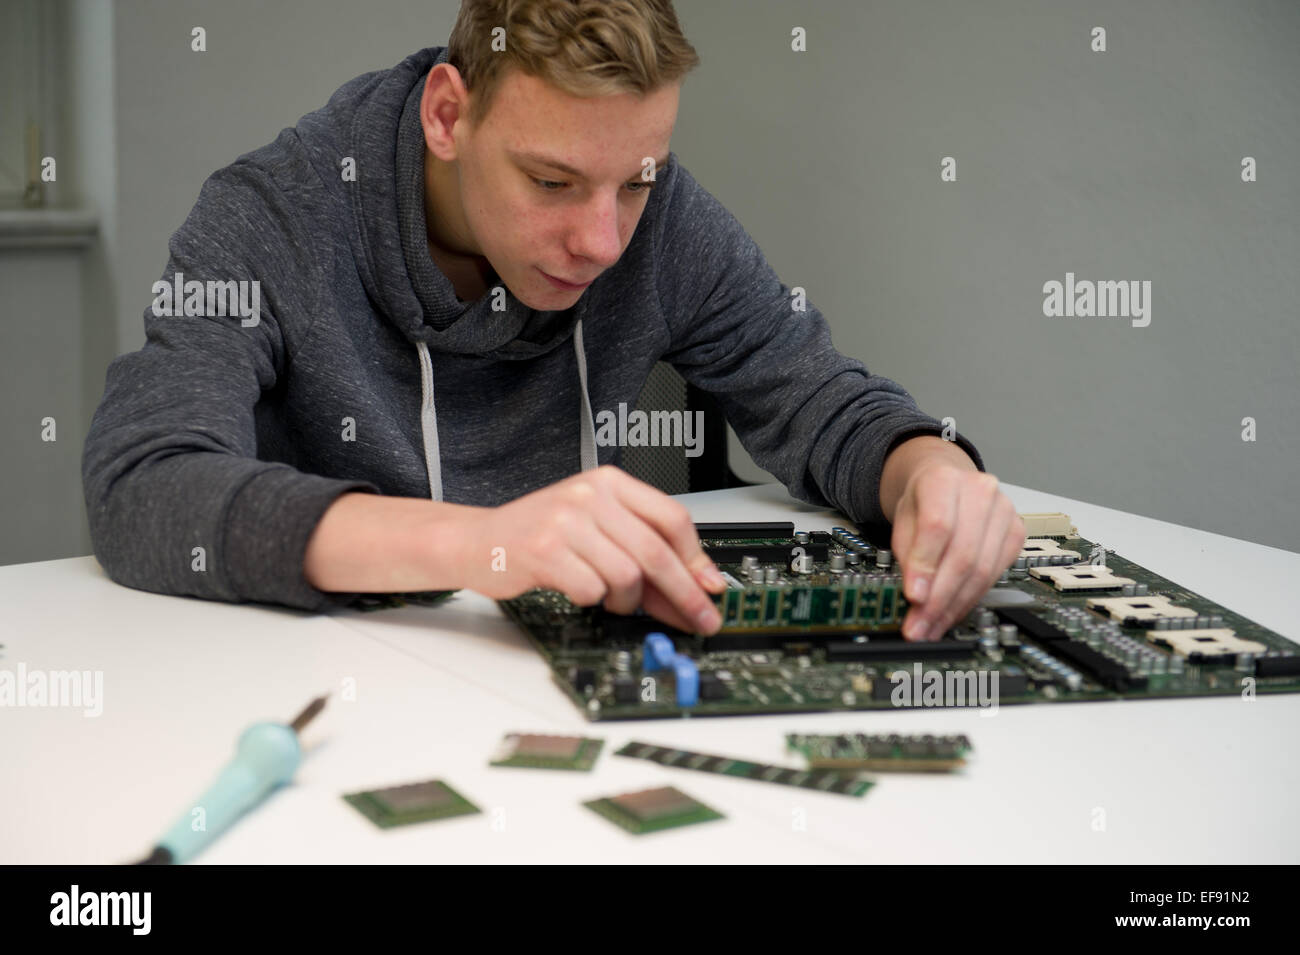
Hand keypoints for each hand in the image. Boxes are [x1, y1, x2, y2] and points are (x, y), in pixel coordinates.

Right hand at [456, 465, 726, 633]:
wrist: (478, 540)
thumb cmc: (540, 534)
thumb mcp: (596, 527)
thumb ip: (642, 547)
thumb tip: (696, 585)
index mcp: (609, 482)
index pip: (672, 518)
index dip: (697, 559)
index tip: (711, 587)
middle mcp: (590, 496)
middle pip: (657, 551)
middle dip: (684, 594)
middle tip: (698, 619)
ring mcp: (565, 521)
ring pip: (627, 575)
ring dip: (627, 600)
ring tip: (613, 599)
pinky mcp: (543, 551)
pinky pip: (592, 589)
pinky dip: (594, 600)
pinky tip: (582, 591)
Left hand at [889, 465, 1024, 640]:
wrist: (947, 485)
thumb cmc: (924, 502)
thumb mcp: (903, 522)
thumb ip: (908, 556)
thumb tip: (916, 598)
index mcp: (943, 480)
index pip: (938, 526)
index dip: (925, 565)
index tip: (913, 597)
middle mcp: (979, 491)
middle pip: (963, 555)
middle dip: (939, 599)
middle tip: (920, 624)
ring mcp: (1004, 511)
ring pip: (982, 570)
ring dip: (955, 607)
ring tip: (932, 626)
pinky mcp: (1016, 533)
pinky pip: (995, 575)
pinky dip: (971, 599)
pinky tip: (953, 612)